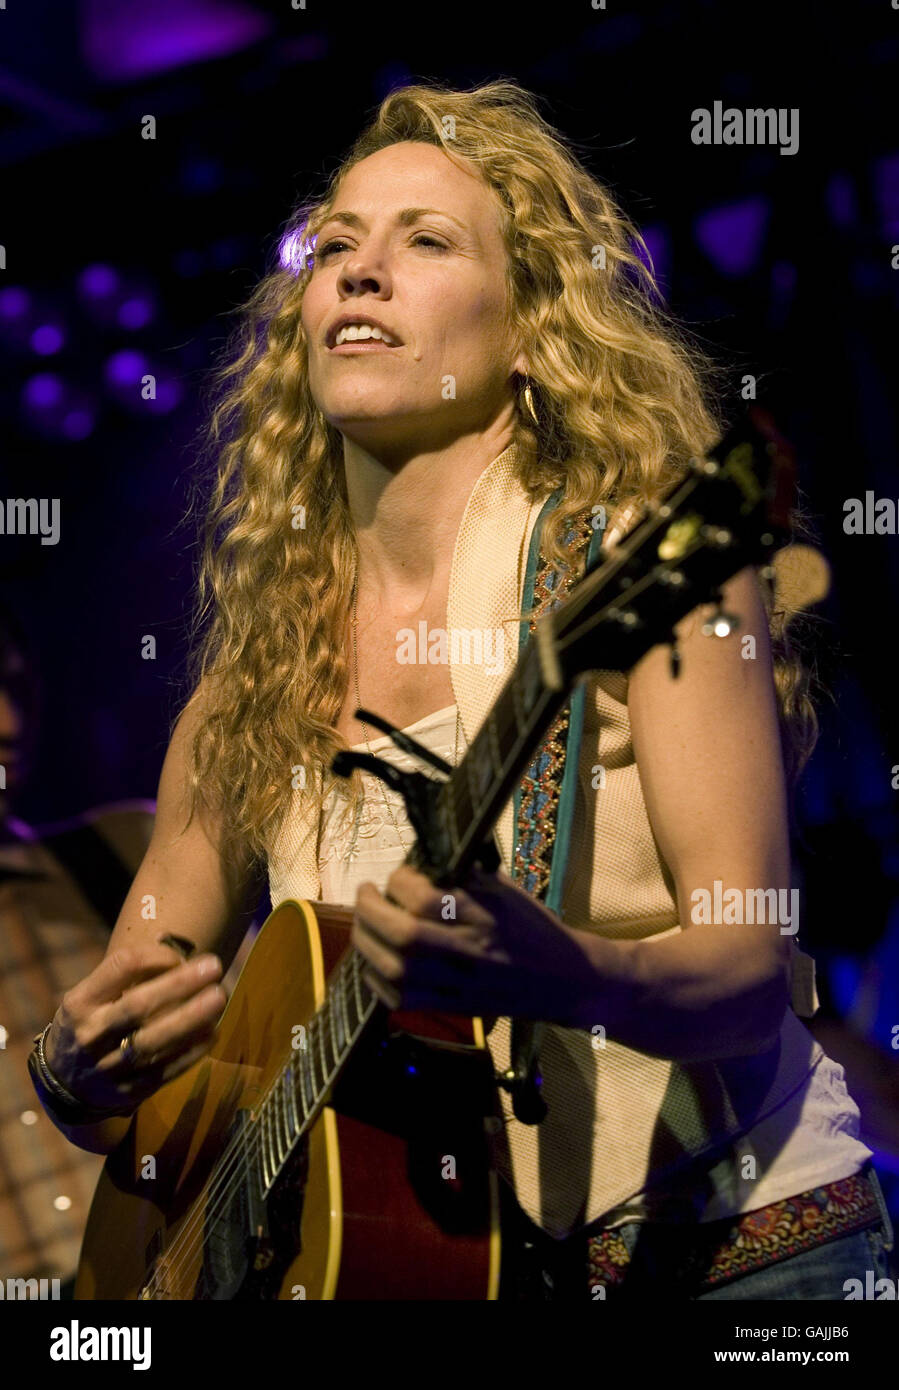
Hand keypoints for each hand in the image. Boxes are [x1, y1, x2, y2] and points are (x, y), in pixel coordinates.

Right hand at [44, 944, 225, 1113]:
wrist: (66, 1085)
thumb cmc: (91, 1025)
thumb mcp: (91, 998)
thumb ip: (126, 979)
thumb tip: (180, 955)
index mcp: (81, 1003)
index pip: (120, 968)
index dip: (156, 956)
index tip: (181, 956)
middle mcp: (92, 1034)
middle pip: (138, 1005)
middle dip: (179, 984)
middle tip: (214, 967)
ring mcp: (109, 1066)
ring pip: (154, 1040)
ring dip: (191, 1017)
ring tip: (219, 996)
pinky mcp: (129, 1090)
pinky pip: (165, 1069)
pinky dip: (192, 1050)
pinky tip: (213, 1031)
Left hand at [351, 862, 597, 1024]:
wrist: (564, 978)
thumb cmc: (531, 926)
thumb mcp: (505, 890)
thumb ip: (462, 876)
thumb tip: (415, 862)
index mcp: (487, 915)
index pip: (427, 897)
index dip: (400, 881)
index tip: (398, 875)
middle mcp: (472, 951)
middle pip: (404, 935)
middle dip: (371, 910)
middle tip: (366, 893)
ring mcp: (462, 985)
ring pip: (396, 970)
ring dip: (367, 943)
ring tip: (364, 924)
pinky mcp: (456, 1008)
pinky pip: (403, 1001)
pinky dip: (377, 980)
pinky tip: (375, 961)